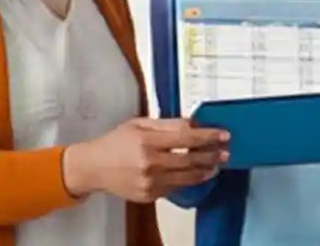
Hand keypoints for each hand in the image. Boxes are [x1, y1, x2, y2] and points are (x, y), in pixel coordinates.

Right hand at [63, 118, 229, 202]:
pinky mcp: (149, 195)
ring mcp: (149, 182)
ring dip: (205, 171)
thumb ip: (167, 124)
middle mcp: (149, 162)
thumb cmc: (115, 143)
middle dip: (211, 155)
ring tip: (215, 165)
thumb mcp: (139, 123)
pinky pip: (175, 188)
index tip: (222, 135)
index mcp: (146, 140)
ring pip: (186, 177)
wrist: (94, 167)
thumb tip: (193, 124)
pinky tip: (195, 174)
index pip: (186, 137)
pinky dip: (187, 180)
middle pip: (190, 159)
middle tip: (225, 152)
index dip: (208, 136)